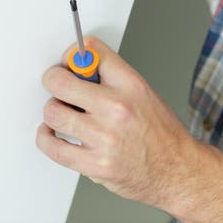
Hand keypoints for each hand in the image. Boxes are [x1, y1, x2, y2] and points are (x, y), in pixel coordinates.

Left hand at [36, 37, 198, 207]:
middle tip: (56, 83)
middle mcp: (117, 108)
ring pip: (53, 113)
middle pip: (61, 82)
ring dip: (53, 110)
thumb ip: (111, 79)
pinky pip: (54, 147)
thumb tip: (78, 67)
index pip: (91, 52)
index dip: (73, 53)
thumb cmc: (162, 133)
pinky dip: (46, 138)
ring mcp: (104, 138)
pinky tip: (51, 133)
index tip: (69, 61)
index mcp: (131, 85)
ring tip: (61, 112)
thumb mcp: (144, 93)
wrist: (177, 170)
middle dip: (53, 79)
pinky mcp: (95, 165)